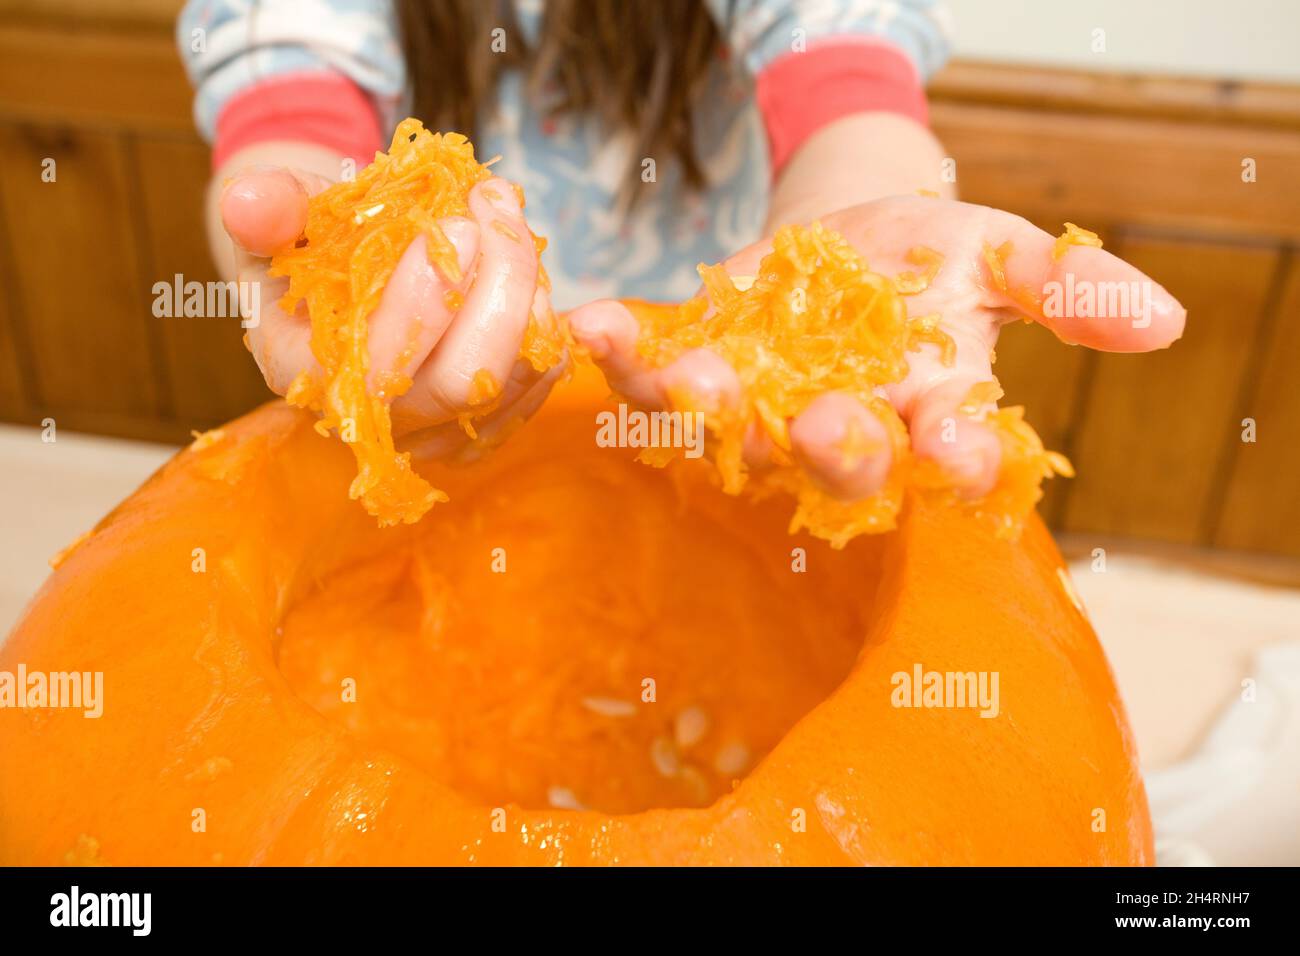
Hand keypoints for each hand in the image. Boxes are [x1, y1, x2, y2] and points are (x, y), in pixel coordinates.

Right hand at [220, 167, 564, 460]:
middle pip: (463, 381)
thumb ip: (270, 208)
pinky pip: (538, 384)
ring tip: (510, 222)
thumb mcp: (283, 218)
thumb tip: (244, 202)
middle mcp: (377, 421)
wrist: (350, 273)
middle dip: (496, 285)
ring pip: (510, 381)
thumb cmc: (313, 244)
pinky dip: (546, 323)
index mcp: (309, 377)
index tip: (455, 223)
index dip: (427, 300)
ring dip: (527, 293)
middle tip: (496, 203)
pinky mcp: (486, 422)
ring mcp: (437, 429)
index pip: (380, 368)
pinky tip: (528, 269)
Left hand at [568, 195, 1185, 499]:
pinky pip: (654, 381)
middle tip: (822, 424)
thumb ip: (1069, 289)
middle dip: (834, 447)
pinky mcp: (696, 382)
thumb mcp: (1000, 254)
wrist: (847, 239)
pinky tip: (590, 325)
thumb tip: (1163, 322)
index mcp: (930, 420)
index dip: (962, 460)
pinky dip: (624, 357)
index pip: (959, 458)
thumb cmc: (933, 259)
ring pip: (737, 435)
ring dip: (710, 412)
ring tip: (688, 379)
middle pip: (842, 463)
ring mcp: (762, 418)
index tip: (959, 445)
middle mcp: (844, 439)